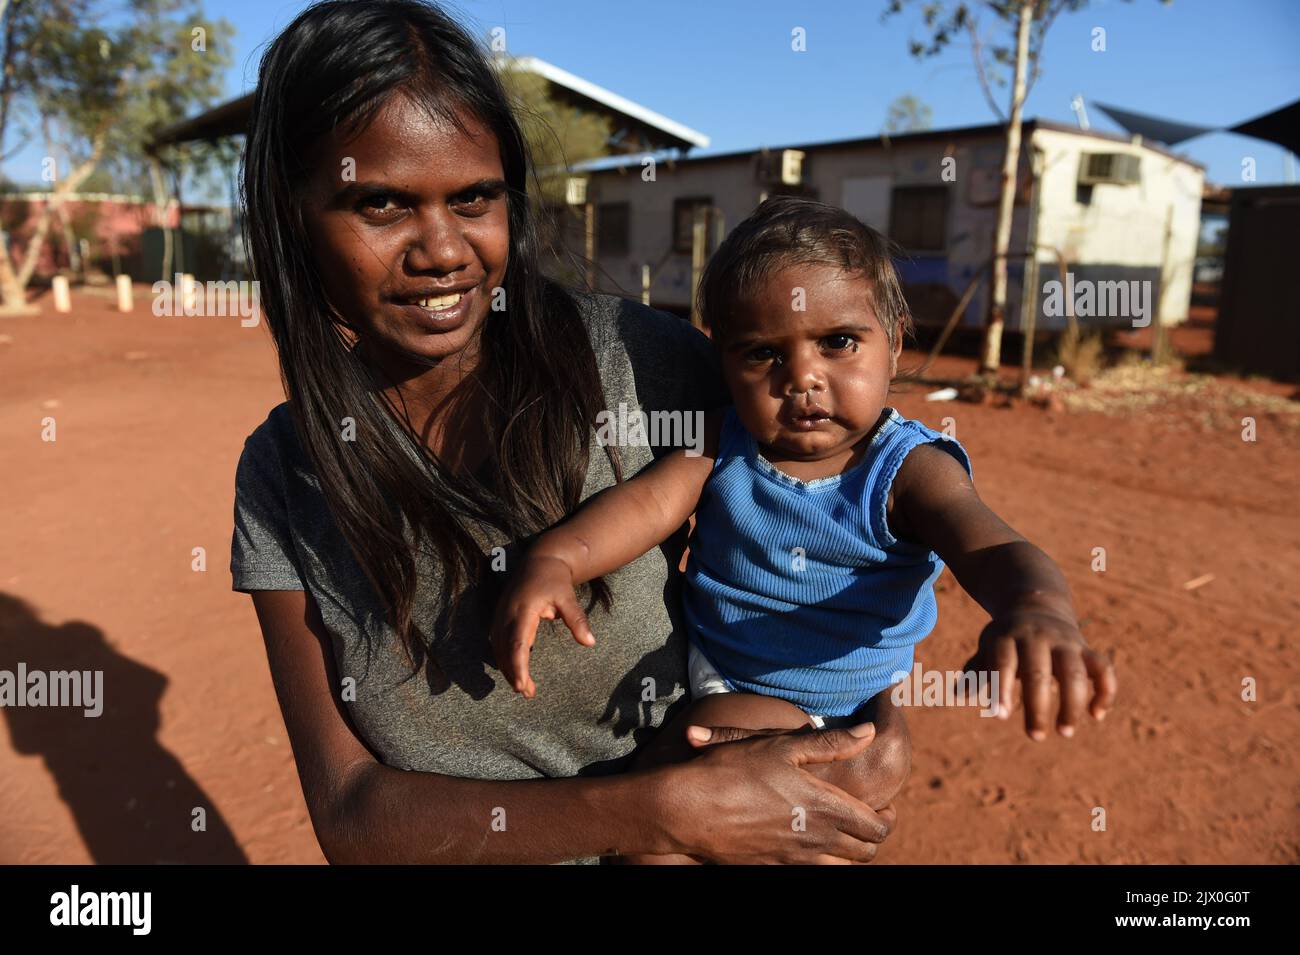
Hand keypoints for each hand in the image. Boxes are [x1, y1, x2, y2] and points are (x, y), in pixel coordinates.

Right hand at [488, 555, 594, 697]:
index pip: (518, 645)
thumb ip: (577, 620)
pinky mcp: (499, 618)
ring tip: (525, 688)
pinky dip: (505, 659)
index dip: (518, 667)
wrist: (539, 561)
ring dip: (509, 669)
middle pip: (505, 651)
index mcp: (523, 611)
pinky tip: (515, 671)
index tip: (522, 686)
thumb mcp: (568, 598)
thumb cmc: (555, 580)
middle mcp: (506, 615)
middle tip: (528, 694)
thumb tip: (590, 642)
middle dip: (514, 674)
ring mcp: (500, 616)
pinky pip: (498, 643)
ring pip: (498, 649)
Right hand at [652, 723, 896, 863]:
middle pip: (865, 852)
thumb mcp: (782, 746)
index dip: (889, 817)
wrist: (688, 809)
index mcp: (825, 807)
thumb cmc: (734, 770)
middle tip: (866, 819)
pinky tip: (806, 842)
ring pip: (841, 868)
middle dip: (872, 837)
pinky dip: (820, 862)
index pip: (877, 826)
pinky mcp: (773, 869)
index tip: (886, 806)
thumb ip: (830, 743)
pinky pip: (811, 873)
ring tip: (840, 833)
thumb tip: (869, 734)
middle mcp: (816, 839)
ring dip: (848, 853)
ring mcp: (795, 859)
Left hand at [963, 603, 1116, 739]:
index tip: (1001, 717)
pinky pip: (1103, 669)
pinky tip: (1096, 715)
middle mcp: (1037, 638)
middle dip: (1037, 707)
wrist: (1037, 605)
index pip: (1002, 662)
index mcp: (1006, 637)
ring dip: (1072, 705)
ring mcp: (1065, 642)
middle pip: (1038, 673)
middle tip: (1034, 737)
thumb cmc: (1006, 637)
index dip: (1002, 689)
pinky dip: (1105, 691)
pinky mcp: (1087, 649)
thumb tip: (960, 693)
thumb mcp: (988, 646)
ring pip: (1075, 673)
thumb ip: (977, 669)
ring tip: (1064, 732)